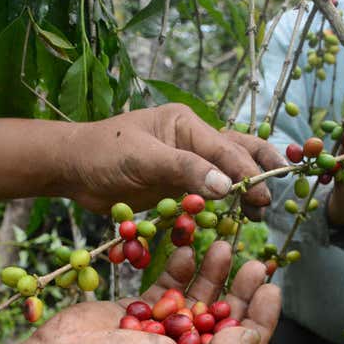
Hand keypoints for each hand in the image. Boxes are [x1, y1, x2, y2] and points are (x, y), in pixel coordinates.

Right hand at [30, 240, 280, 343]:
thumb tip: (254, 337)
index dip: (261, 321)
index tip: (273, 289)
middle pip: (222, 321)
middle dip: (240, 292)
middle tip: (255, 263)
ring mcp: (157, 336)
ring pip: (194, 300)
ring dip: (211, 275)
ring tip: (224, 245)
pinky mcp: (135, 315)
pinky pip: (164, 289)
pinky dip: (176, 270)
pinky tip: (187, 250)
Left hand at [62, 104, 286, 219]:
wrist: (73, 169)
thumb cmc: (103, 153)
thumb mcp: (143, 158)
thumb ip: (184, 170)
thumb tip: (225, 186)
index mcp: (186, 124)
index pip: (226, 148)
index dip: (246, 171)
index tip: (261, 194)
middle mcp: (191, 141)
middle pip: (236, 152)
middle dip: (257, 173)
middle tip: (270, 200)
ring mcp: (185, 164)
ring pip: (225, 174)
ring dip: (242, 191)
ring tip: (257, 213)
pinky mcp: (176, 186)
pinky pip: (206, 194)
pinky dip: (221, 205)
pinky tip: (233, 218)